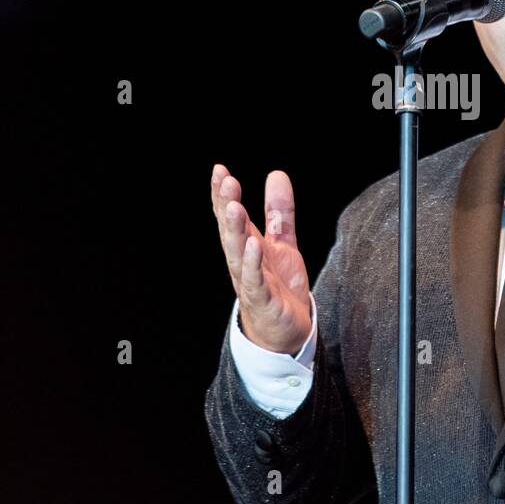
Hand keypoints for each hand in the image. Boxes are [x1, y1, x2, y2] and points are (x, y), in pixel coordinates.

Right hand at [211, 164, 312, 354]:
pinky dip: (253, 263)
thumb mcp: (282, 243)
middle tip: (225, 180)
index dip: (223, 194)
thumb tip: (276, 174)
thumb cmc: (278, 287)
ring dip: (235, 230)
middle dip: (226, 205)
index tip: (219, 170)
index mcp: (245, 246)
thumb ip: (279, 212)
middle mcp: (242, 262)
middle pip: (230, 231)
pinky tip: (253, 245)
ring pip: (238, 253)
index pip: (230, 217)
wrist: (285, 333)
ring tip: (233, 206)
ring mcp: (250, 281)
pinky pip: (255, 280)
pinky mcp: (263, 300)